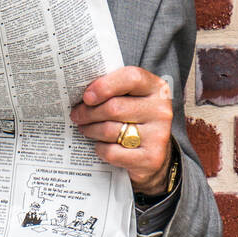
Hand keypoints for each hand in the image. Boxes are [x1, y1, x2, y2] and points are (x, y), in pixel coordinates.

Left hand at [70, 66, 173, 195]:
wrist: (153, 155)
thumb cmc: (134, 120)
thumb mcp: (131, 99)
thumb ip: (113, 90)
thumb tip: (79, 92)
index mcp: (156, 88)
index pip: (131, 78)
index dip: (104, 86)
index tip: (86, 97)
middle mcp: (161, 110)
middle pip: (114, 107)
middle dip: (88, 112)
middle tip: (76, 115)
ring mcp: (158, 135)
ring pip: (110, 130)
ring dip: (91, 130)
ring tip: (85, 129)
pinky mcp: (150, 158)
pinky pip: (112, 152)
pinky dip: (100, 149)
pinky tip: (100, 146)